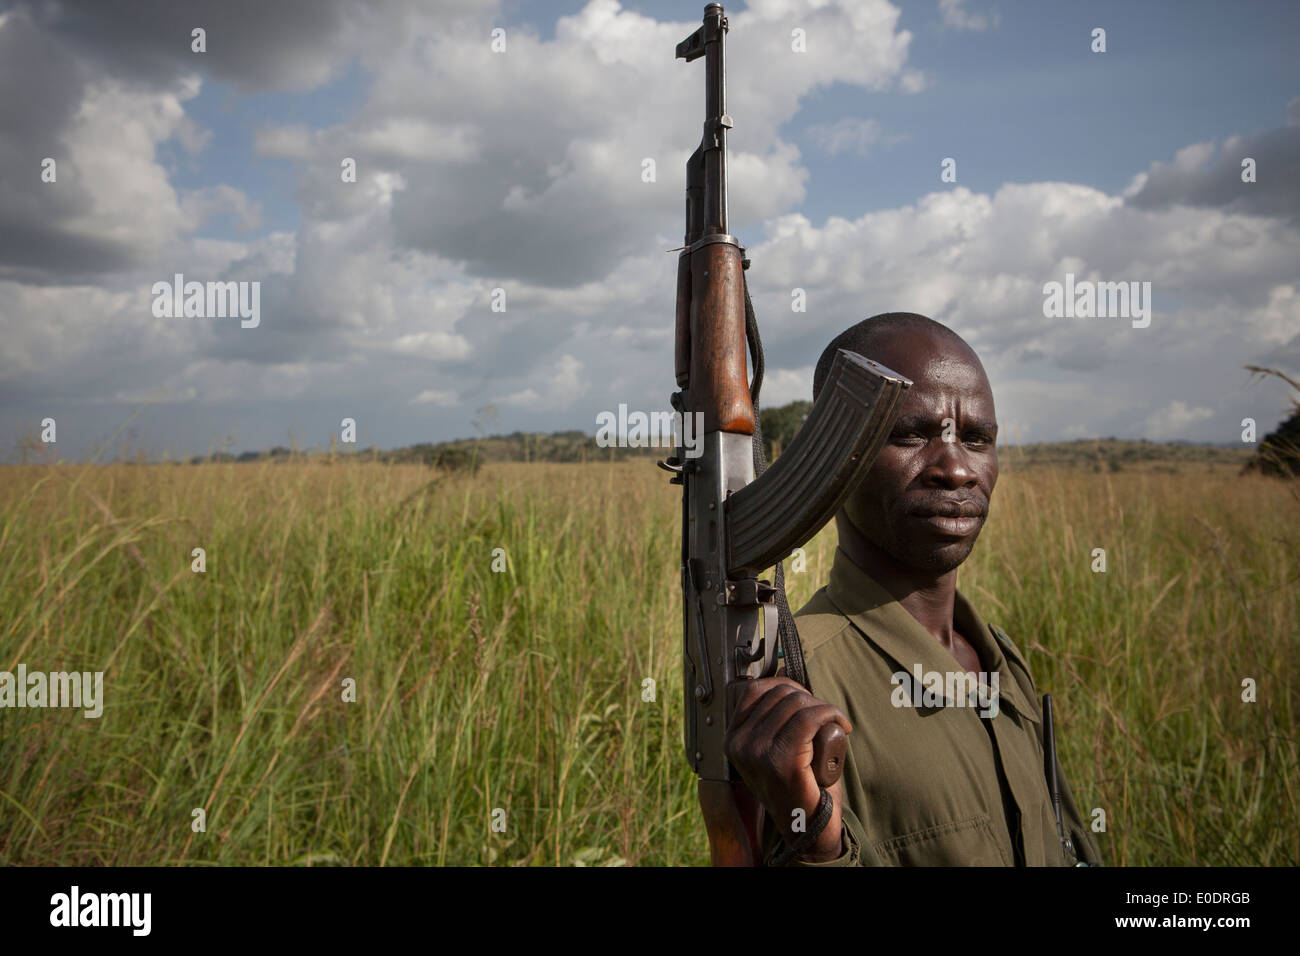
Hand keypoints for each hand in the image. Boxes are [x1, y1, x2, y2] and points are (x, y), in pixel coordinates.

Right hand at [724, 677, 851, 862]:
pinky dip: (830, 715)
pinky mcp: (781, 760)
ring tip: (835, 724)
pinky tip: (841, 727)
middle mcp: (739, 744)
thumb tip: (783, 671)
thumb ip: (776, 712)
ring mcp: (757, 752)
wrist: (807, 827)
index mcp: (733, 738)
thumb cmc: (798, 785)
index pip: (756, 689)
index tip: (807, 700)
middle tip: (826, 717)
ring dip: (824, 708)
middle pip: (779, 694)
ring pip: (797, 704)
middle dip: (809, 698)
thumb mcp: (777, 743)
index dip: (786, 686)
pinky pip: (809, 719)